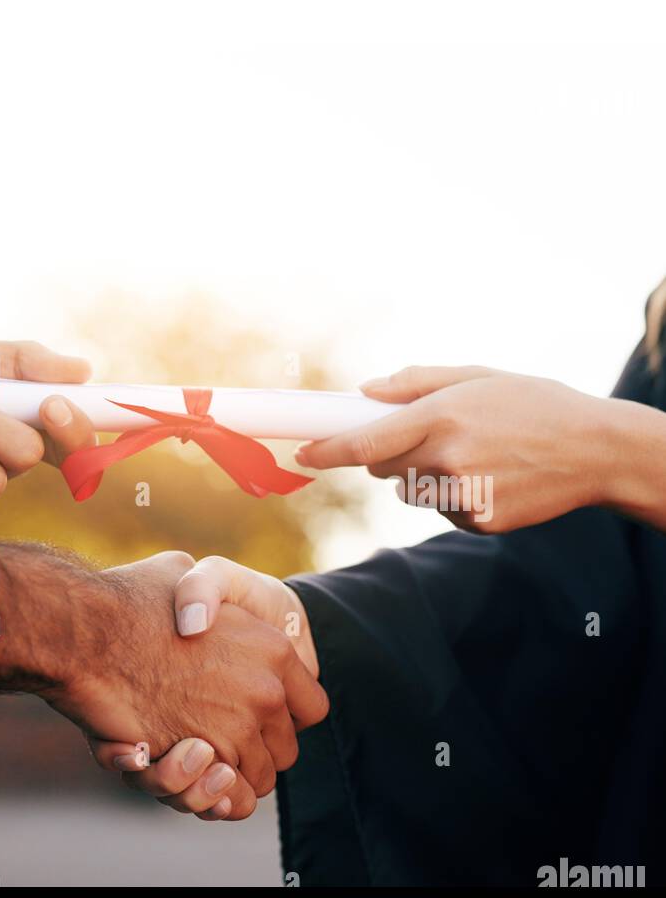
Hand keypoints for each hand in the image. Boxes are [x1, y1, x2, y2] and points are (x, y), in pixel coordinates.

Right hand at [0, 543, 328, 807]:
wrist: (86, 631)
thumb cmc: (127, 598)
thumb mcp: (181, 573)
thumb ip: (203, 591)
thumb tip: (199, 603)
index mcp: (273, 645)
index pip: (311, 705)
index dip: (283, 713)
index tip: (253, 711)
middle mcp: (266, 690)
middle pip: (285, 749)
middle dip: (256, 751)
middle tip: (216, 740)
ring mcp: (238, 728)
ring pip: (256, 780)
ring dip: (227, 779)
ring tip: (192, 756)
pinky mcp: (203, 761)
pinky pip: (228, 800)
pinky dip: (210, 797)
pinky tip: (183, 767)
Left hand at [293, 365, 624, 533]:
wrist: (594, 449)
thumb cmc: (532, 402)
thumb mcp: (475, 376)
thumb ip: (415, 382)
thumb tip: (364, 392)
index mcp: (442, 416)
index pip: (366, 441)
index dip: (327, 450)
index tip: (301, 453)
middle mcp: (447, 458)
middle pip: (383, 466)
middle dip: (387, 452)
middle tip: (425, 434)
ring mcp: (463, 494)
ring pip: (411, 488)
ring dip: (423, 473)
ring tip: (474, 452)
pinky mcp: (479, 521)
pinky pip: (442, 508)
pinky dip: (453, 495)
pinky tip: (490, 477)